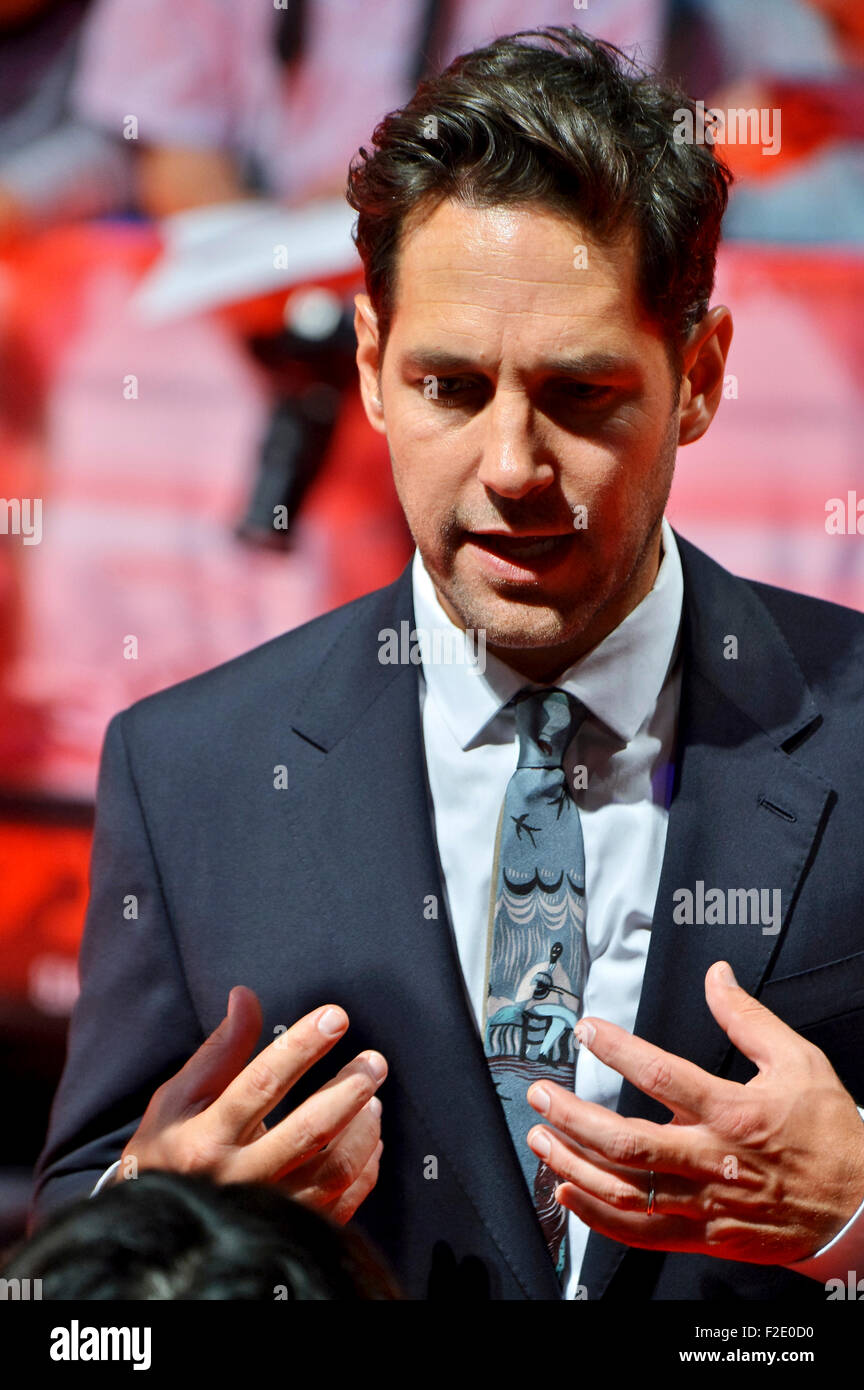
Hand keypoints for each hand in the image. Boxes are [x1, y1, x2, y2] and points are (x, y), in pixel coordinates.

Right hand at [114, 986, 386, 1223]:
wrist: (158, 1228)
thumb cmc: (168, 1150)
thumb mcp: (179, 1096)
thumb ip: (220, 1049)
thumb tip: (246, 996)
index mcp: (204, 1139)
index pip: (261, 1085)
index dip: (301, 1047)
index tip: (334, 1017)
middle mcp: (237, 1179)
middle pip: (306, 1133)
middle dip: (347, 1091)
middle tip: (373, 1062)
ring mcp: (265, 1212)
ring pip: (331, 1171)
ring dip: (362, 1129)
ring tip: (371, 1095)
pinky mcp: (288, 1232)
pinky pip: (342, 1202)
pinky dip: (365, 1166)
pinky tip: (369, 1137)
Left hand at [525, 960, 863, 1263]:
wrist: (859, 1209)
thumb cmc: (829, 1137)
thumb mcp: (797, 1062)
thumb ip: (747, 1018)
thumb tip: (717, 977)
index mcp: (733, 1113)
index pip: (662, 1075)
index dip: (618, 1049)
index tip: (588, 1031)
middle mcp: (712, 1160)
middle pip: (626, 1141)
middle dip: (572, 1115)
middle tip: (540, 1094)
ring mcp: (704, 1203)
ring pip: (624, 1190)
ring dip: (573, 1165)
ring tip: (541, 1139)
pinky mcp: (704, 1235)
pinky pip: (640, 1232)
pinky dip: (598, 1215)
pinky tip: (570, 1194)